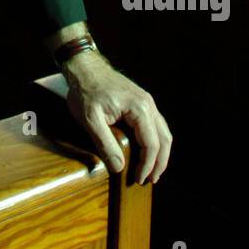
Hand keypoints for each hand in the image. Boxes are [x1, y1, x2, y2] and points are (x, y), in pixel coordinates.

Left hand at [62, 53, 171, 185]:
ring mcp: (147, 102)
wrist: (84, 68)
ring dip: (160, 153)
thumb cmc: (85, 91)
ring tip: (152, 171)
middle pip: (164, 139)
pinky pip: (155, 125)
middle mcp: (148, 104)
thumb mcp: (90, 120)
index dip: (147, 165)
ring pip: (163, 132)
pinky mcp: (141, 102)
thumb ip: (105, 143)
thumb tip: (119, 167)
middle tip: (150, 180)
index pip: (151, 144)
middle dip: (159, 163)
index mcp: (139, 108)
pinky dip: (156, 141)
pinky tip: (148, 152)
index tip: (138, 180)